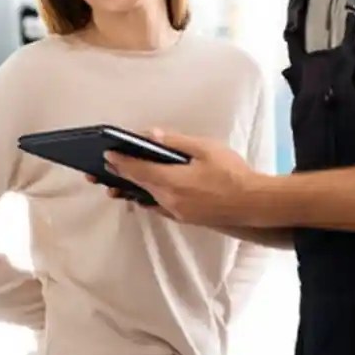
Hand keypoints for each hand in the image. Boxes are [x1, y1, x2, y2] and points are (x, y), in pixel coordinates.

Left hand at [96, 128, 260, 225]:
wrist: (253, 203)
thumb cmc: (232, 173)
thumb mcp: (205, 148)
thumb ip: (175, 142)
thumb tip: (150, 135)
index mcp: (171, 181)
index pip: (137, 170)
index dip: (120, 161)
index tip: (106, 154)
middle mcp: (169, 199)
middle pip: (138, 185)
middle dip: (119, 175)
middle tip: (101, 169)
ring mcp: (177, 212)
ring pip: (147, 198)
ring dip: (130, 190)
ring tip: (113, 185)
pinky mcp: (186, 218)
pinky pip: (159, 207)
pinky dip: (147, 199)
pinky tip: (142, 197)